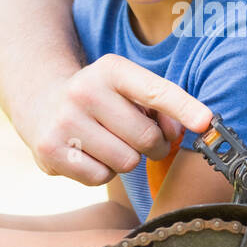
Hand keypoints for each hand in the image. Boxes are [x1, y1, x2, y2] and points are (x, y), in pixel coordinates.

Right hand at [18, 53, 213, 185]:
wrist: (40, 100)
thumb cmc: (102, 98)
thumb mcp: (128, 88)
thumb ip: (161, 106)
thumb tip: (178, 134)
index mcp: (111, 69)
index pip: (155, 91)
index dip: (184, 108)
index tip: (205, 122)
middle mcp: (85, 91)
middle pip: (146, 137)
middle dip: (153, 145)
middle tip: (141, 139)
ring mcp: (64, 121)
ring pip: (126, 161)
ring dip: (127, 159)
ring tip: (110, 143)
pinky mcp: (50, 150)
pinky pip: (101, 178)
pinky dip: (103, 172)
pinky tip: (90, 154)